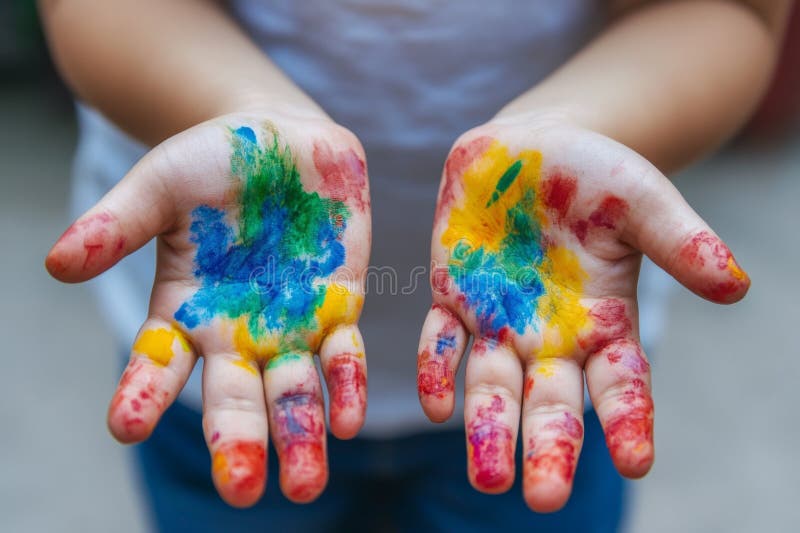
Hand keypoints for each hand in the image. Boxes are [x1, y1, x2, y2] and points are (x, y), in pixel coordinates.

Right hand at [46, 111, 370, 506]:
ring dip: (301, 436)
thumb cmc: (212, 161)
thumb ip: (117, 223)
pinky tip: (346, 423)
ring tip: (305, 486)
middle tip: (242, 492)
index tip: (126, 427)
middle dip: (239, 442)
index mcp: (184, 310)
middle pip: (235, 397)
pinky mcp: (336, 308)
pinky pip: (343, 356)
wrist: (283, 139)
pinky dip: (346, 387)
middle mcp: (236, 332)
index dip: (141, 394)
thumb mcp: (159, 184)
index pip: (157, 364)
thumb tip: (56, 264)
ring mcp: (289, 325)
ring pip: (294, 391)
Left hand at [417, 116, 748, 511]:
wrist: (527, 148)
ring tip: (487, 479)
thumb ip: (680, 241)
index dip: (630, 420)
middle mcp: (550, 335)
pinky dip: (437, 371)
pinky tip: (436, 406)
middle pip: (551, 403)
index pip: (621, 383)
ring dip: (488, 429)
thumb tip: (736, 285)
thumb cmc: (594, 175)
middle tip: (542, 497)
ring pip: (492, 387)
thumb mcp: (642, 200)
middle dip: (548, 446)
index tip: (636, 462)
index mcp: (603, 321)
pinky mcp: (453, 298)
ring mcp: (498, 321)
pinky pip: (440, 342)